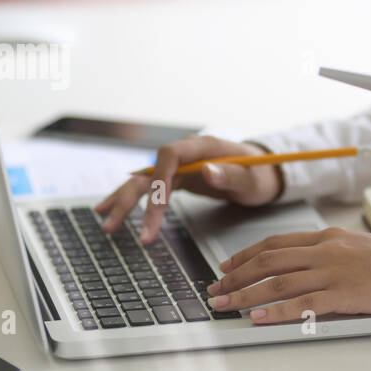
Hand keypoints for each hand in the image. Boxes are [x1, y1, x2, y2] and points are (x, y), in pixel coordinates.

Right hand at [95, 136, 281, 242]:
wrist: (264, 174)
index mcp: (204, 147)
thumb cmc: (260, 176)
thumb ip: (232, 175)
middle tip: (115, 224)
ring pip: (145, 181)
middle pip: (150, 171)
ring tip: (105, 221)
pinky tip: (111, 210)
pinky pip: (151, 189)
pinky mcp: (178, 179)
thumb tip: (207, 170)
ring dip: (124, 201)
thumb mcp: (253, 180)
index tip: (155, 206)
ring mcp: (180, 166)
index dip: (158, 178)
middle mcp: (187, 154)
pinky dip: (133, 201)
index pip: (170, 155)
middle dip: (131, 198)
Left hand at [205, 226, 370, 322]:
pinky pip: (302, 303)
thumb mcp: (362, 251)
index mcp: (331, 237)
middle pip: (269, 260)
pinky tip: (256, 319)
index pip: (277, 243)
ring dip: (245, 295)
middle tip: (214, 290)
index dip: (246, 256)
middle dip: (235, 276)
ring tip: (223, 306)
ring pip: (277, 282)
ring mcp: (336, 270)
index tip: (227, 268)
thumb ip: (334, 257)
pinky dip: (274, 311)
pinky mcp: (346, 293)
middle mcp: (328, 249)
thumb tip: (308, 273)